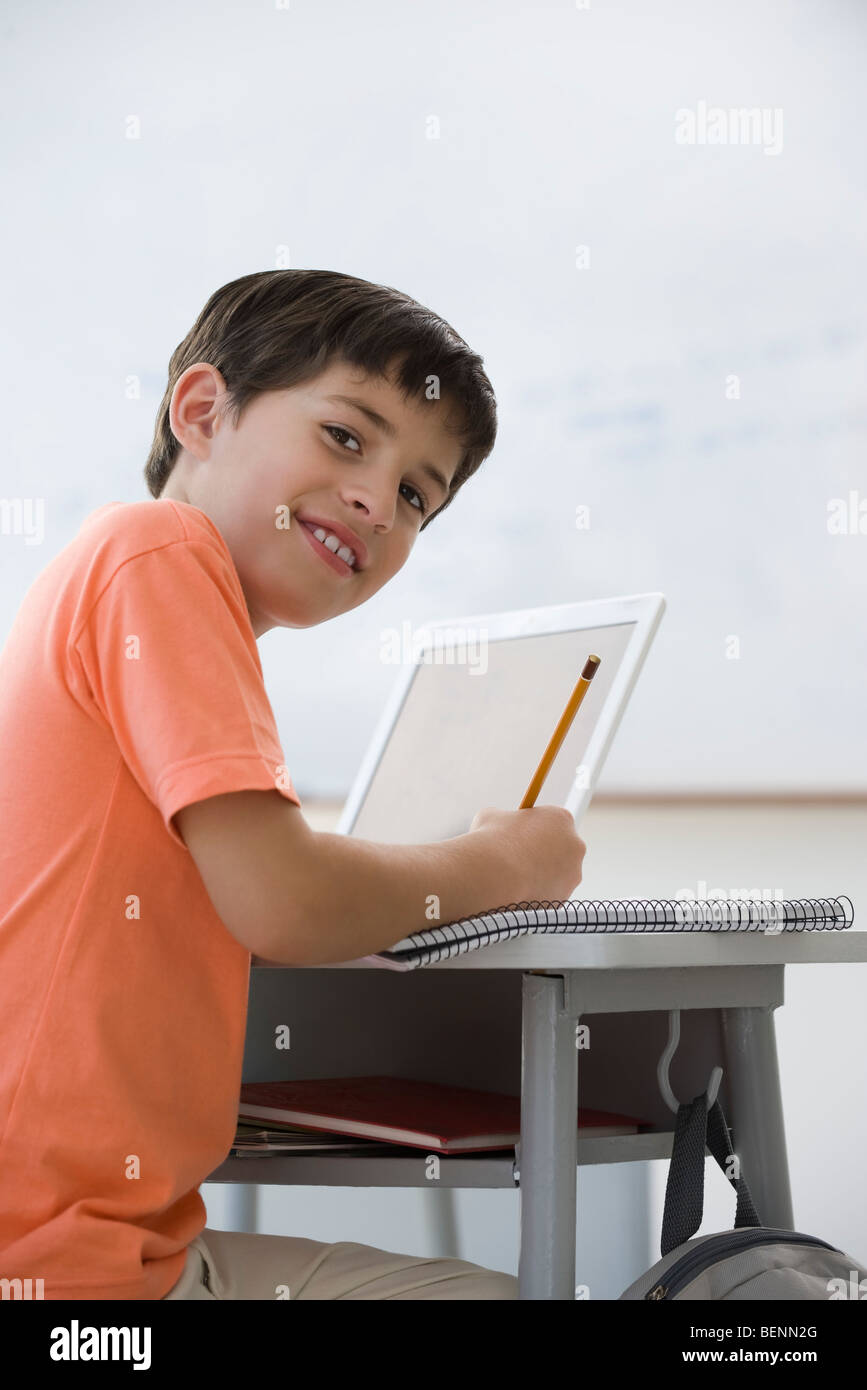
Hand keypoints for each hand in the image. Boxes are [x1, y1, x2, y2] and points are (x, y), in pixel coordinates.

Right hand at [468, 804, 586, 902]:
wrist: (493, 876)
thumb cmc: (491, 842)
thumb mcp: (491, 818)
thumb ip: (503, 820)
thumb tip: (497, 824)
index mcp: (561, 818)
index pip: (554, 820)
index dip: (535, 828)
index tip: (522, 834)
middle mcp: (575, 845)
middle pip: (561, 847)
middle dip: (543, 852)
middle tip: (519, 856)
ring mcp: (573, 874)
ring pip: (556, 874)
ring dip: (539, 874)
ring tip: (512, 876)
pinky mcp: (563, 899)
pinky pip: (548, 894)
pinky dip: (536, 893)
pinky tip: (516, 890)